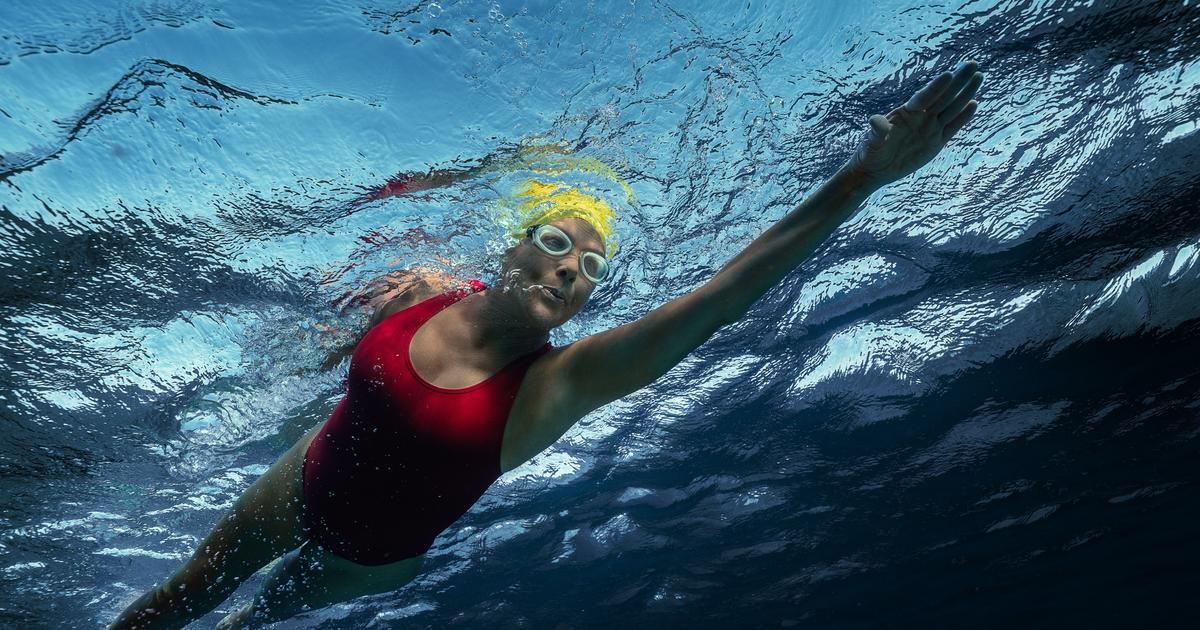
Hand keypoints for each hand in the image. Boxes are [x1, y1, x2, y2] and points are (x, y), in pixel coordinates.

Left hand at [845, 60, 983, 188]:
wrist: (875, 169)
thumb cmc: (870, 152)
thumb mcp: (870, 142)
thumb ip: (876, 131)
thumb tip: (876, 122)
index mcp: (906, 113)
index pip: (924, 97)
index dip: (936, 87)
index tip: (949, 74)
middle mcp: (921, 117)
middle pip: (943, 96)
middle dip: (958, 80)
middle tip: (972, 63)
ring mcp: (930, 129)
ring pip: (952, 108)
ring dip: (965, 93)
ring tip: (979, 76)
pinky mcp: (936, 143)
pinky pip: (953, 127)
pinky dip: (963, 116)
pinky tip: (973, 103)